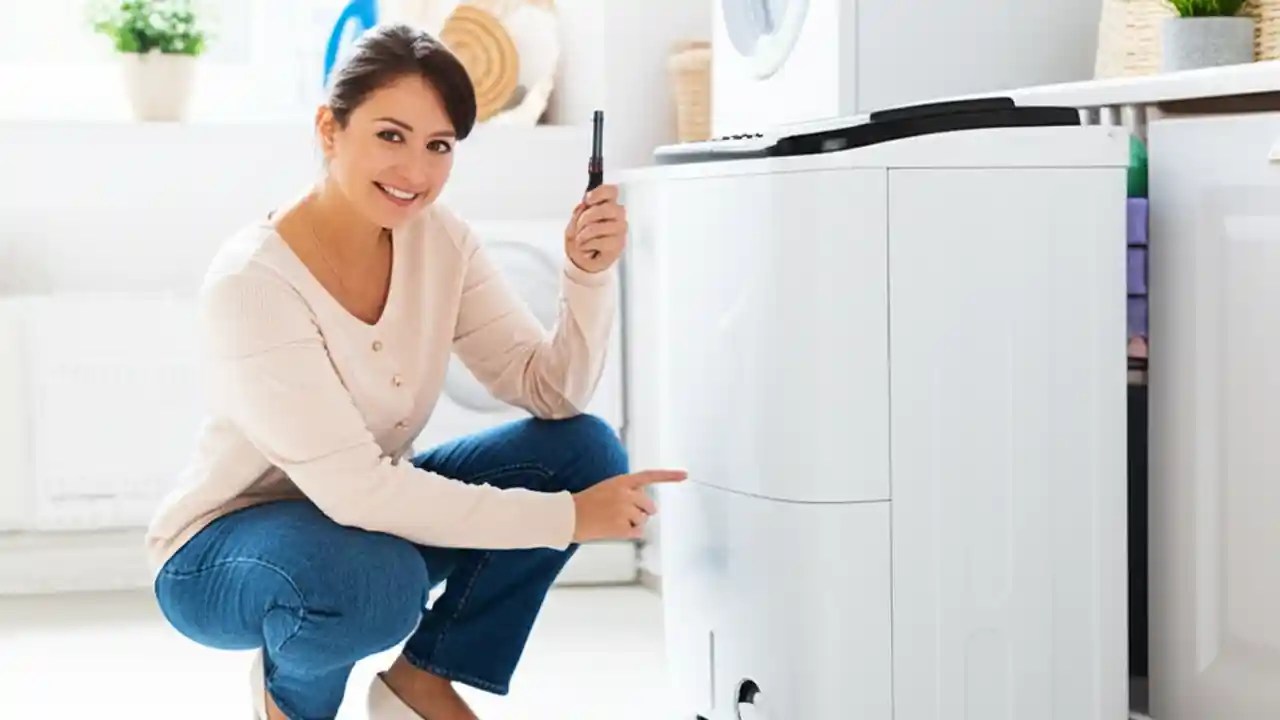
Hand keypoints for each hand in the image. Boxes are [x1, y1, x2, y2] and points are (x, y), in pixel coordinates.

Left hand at [564, 184, 626, 273]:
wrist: (581, 261)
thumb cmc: (581, 239)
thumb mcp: (574, 222)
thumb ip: (580, 211)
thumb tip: (584, 205)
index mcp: (608, 205)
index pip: (611, 191)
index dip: (599, 193)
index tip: (587, 200)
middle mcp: (618, 216)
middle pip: (608, 208)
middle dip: (587, 217)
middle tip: (579, 226)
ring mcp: (619, 231)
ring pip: (600, 226)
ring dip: (584, 234)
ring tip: (580, 241)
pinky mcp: (618, 245)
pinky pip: (599, 241)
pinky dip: (587, 245)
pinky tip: (586, 248)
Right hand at [571, 469, 686, 541]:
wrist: (568, 516)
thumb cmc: (587, 503)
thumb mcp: (608, 489)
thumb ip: (628, 492)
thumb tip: (648, 507)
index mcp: (622, 481)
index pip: (650, 476)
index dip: (669, 476)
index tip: (686, 475)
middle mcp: (626, 494)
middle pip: (650, 506)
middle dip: (643, 512)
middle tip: (625, 514)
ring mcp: (625, 510)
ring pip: (643, 520)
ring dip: (633, 523)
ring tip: (612, 520)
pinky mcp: (622, 526)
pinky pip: (637, 532)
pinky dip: (629, 533)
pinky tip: (613, 529)